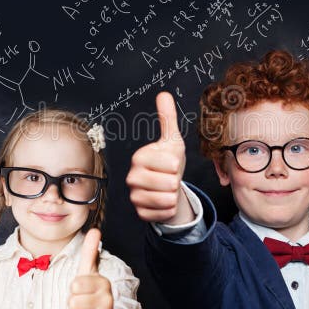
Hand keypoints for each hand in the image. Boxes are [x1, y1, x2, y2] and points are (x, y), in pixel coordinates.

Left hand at [68, 229, 112, 308]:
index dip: (73, 288)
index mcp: (104, 282)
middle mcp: (108, 299)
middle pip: (73, 302)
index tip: (80, 289)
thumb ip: (90, 251)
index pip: (75, 285)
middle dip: (72, 303)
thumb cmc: (91, 291)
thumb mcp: (89, 271)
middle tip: (81, 302)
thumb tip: (95, 229)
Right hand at [126, 91, 190, 223]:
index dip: (176, 164)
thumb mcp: (172, 140)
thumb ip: (168, 118)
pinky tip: (164, 201)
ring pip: (167, 199)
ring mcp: (134, 196)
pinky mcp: (140, 213)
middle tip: (169, 177)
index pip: (171, 164)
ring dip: (174, 195)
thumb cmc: (168, 161)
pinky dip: (170, 209)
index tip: (169, 162)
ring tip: (167, 188)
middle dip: (176, 181)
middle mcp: (132, 177)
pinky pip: (164, 213)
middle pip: (169, 183)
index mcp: (139, 157)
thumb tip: (164, 94)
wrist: (167, 186)